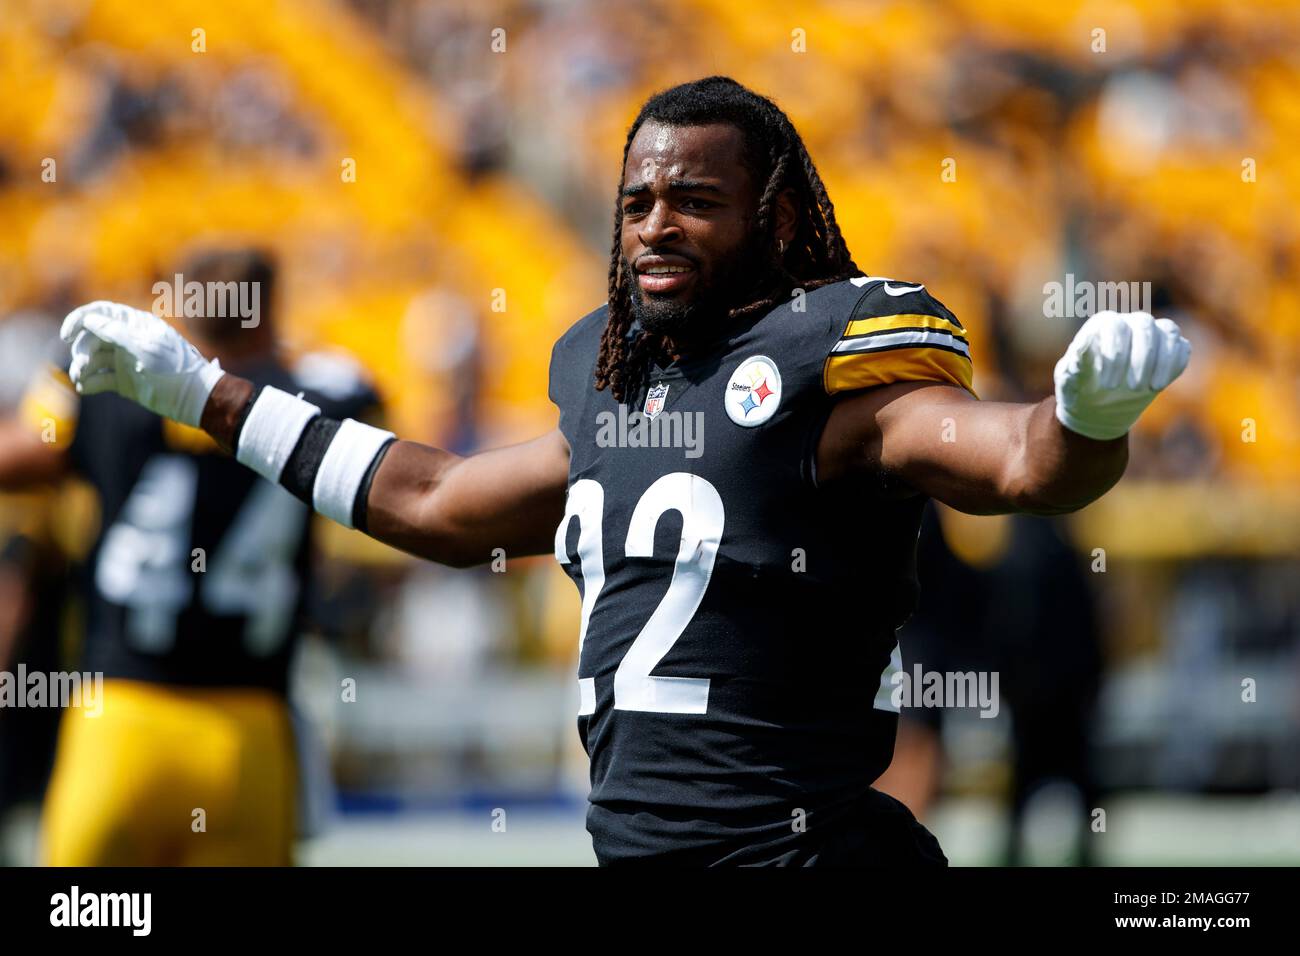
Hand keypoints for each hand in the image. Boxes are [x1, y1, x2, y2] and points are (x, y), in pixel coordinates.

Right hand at [59, 301, 224, 427]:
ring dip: (82, 367)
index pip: (100, 313)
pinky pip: (101, 379)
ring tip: (81, 379)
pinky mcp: (126, 382)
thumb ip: (116, 332)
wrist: (194, 398)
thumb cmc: (175, 368)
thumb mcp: (145, 348)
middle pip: (92, 338)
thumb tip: (89, 319)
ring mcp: (126, 361)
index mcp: (135, 325)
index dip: (79, 320)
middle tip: (83, 365)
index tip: (66, 335)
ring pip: (93, 360)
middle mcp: (128, 341)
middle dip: (82, 350)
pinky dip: (90, 382)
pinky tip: (86, 388)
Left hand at [1053, 310, 1190, 440]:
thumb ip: (1077, 359)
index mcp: (1103, 324)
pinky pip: (1182, 347)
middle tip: (1132, 388)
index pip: (1115, 326)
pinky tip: (1160, 384)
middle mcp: (1130, 322)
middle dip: (1142, 358)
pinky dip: (1175, 364)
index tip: (1108, 385)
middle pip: (1145, 325)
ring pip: (1168, 332)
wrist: (1097, 403)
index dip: (1115, 354)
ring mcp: (1153, 334)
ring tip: (1151, 389)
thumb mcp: (1070, 378)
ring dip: (1162, 361)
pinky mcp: (1170, 349)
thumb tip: (1085, 339)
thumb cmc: (1080, 386)